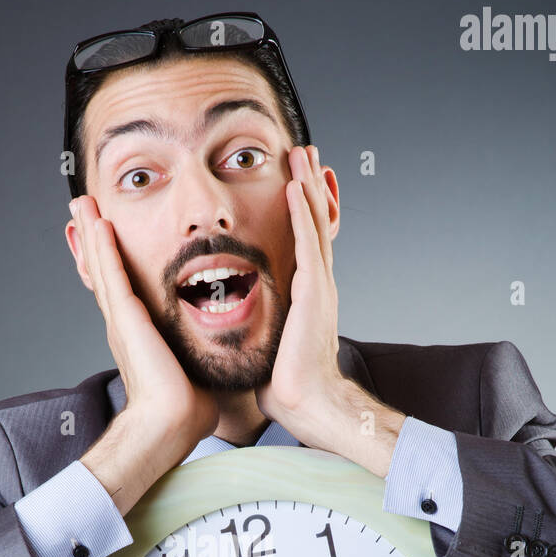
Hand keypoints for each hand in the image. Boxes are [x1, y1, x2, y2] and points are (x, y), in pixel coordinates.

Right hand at [70, 196, 218, 455]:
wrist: (171, 425)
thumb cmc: (186, 410)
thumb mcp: (194, 369)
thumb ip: (200, 356)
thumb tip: (221, 356)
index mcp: (140, 335)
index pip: (124, 288)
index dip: (114, 260)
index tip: (108, 234)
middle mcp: (124, 324)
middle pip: (105, 270)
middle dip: (95, 238)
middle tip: (84, 207)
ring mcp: (121, 321)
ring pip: (103, 266)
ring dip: (92, 233)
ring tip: (82, 203)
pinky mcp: (126, 321)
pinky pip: (113, 276)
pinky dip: (104, 249)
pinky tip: (97, 222)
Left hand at [255, 147, 404, 476]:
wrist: (306, 403)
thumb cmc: (285, 384)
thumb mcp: (269, 344)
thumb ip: (260, 325)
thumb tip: (237, 324)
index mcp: (307, 296)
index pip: (306, 243)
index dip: (302, 211)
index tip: (295, 181)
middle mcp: (318, 285)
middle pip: (315, 224)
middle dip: (310, 187)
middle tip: (305, 153)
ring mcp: (319, 286)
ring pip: (314, 224)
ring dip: (308, 187)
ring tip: (302, 154)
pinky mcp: (313, 292)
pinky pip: (308, 242)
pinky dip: (302, 213)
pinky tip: (295, 187)